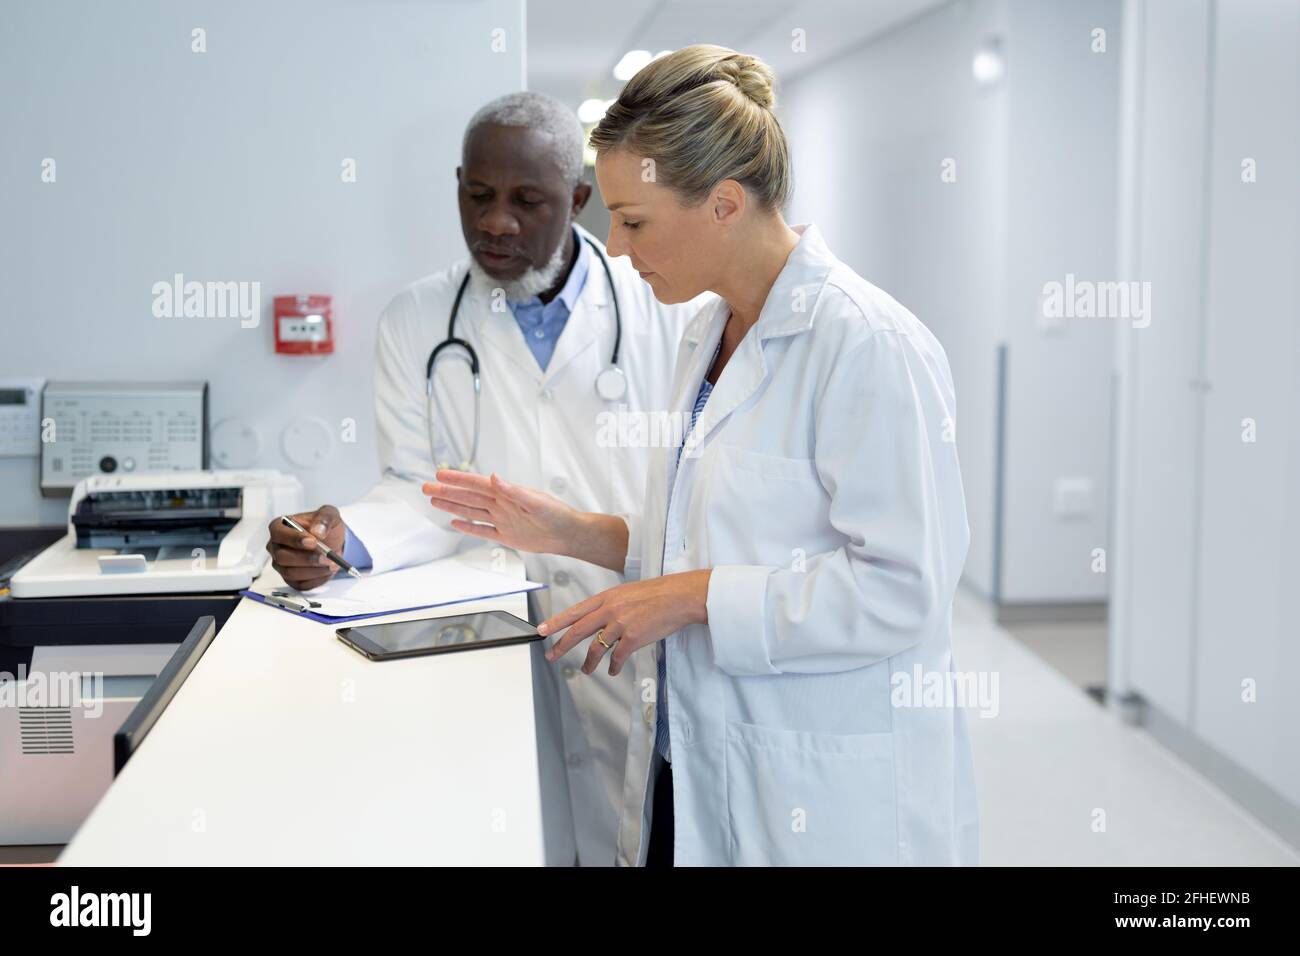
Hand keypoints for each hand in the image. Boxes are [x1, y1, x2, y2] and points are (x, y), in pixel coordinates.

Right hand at [265, 505, 346, 590]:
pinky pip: (300, 584)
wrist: (332, 541)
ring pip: (291, 573)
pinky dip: (316, 579)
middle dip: (307, 558)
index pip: (278, 534)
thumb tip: (317, 532)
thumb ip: (324, 519)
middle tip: (327, 556)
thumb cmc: (324, 526)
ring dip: (314, 570)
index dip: (294, 539)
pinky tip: (328, 570)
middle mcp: (276, 547)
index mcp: (279, 527)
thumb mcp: (329, 514)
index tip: (313, 541)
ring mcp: (281, 565)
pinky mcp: (291, 579)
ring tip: (333, 563)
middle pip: (282, 557)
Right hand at [423, 470, 581, 555]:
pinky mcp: (506, 536)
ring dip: (452, 507)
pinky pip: (482, 531)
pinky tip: (454, 523)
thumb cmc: (557, 514)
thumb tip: (494, 477)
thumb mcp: (536, 502)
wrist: (567, 534)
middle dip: (447, 492)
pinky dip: (468, 527)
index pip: (476, 484)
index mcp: (506, 493)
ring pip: (471, 512)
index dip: (457, 480)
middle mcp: (501, 505)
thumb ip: (514, 491)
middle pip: (468, 498)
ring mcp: (502, 520)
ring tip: (434, 501)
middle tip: (426, 487)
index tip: (439, 474)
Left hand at [539, 571, 711, 676]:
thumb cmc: (660, 593)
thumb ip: (613, 604)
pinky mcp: (634, 638)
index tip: (541, 630)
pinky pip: (617, 657)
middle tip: (551, 655)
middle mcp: (610, 609)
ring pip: (596, 647)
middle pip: (578, 630)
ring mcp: (621, 623)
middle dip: (561, 645)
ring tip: (586, 670)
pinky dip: (614, 666)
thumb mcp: (629, 592)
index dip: (556, 622)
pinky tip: (613, 670)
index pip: (575, 611)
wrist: (680, 597)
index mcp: (608, 596)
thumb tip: (602, 618)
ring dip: (589, 662)